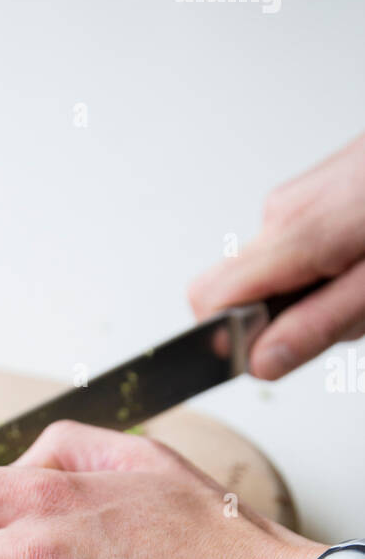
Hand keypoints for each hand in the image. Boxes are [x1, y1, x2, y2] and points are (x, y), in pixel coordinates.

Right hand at [188, 133, 364, 379]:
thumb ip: (316, 326)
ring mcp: (296, 199)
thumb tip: (258, 363)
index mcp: (293, 235)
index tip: (275, 353)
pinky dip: (323, 270)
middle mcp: (281, 212)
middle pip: (236, 289)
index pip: (209, 300)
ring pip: (270, 272)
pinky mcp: (314, 194)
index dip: (228, 338)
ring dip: (309, 296)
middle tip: (338, 319)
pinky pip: (294, 250)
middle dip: (276, 320)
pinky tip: (363, 264)